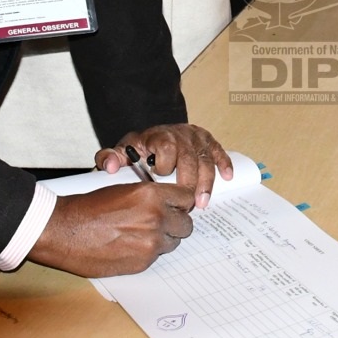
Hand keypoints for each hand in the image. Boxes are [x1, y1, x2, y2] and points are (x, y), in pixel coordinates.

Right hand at [29, 180, 196, 276]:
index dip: (181, 202)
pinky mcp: (142, 262)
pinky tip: (129, 246)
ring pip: (172, 242)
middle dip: (175, 222)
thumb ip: (150, 196)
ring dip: (163, 239)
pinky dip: (147, 252)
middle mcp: (156, 218)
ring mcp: (150, 243)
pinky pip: (156, 257)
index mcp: (152, 195)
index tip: (177, 205)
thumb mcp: (123, 189)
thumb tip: (165, 203)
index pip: (186, 198)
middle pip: (185, 224)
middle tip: (160, 221)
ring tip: (141, 234)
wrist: (64, 231)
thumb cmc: (87, 207)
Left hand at [95, 123, 233, 210]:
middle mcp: (179, 133)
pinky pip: (218, 151)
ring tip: (202, 203)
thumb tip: (111, 167)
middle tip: (188, 205)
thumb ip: (109, 158)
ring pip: (205, 158)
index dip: (164, 164)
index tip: (159, 178)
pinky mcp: (207, 141)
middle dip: (190, 181)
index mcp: (158, 135)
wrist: (153, 136)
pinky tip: (228, 177)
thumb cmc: (137, 150)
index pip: (165, 147)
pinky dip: (224, 163)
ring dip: (206, 181)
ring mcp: (195, 137)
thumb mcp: (121, 152)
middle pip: (189, 157)